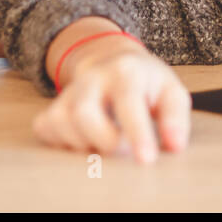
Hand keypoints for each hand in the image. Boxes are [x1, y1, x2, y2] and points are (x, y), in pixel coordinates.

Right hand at [32, 32, 190, 163]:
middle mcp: (92, 78)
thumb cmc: (146, 85)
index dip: (137, 133)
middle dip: (105, 141)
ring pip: (61, 123)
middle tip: (123, 149)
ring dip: (86, 145)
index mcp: (126, 72)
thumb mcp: (170, 92)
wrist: (112, 61)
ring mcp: (68, 92)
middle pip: (83, 113)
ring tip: (106, 142)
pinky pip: (46, 129)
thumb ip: (175, 118)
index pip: (127, 102)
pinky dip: (64, 143)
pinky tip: (85, 140)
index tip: (146, 160)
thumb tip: (174, 147)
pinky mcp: (52, 107)